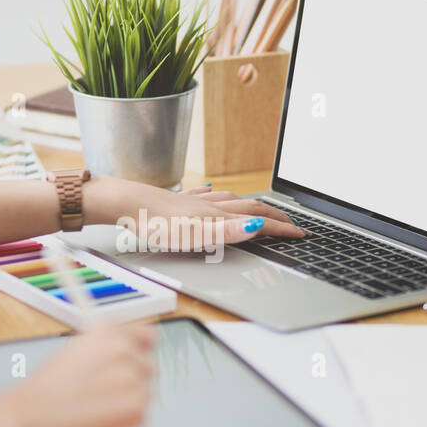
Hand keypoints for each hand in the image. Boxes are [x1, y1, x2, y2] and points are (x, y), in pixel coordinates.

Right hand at [0, 324, 155, 426]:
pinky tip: (99, 419)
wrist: (30, 413)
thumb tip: (129, 355)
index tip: (131, 364)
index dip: (139, 352)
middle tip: (103, 393)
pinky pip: (142, 416)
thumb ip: (106, 349)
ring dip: (128, 401)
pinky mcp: (136, 407)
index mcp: (109, 332)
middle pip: (149, 367)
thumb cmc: (46, 387)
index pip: (148, 336)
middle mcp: (125, 349)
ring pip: (146, 392)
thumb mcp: (75, 350)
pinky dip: (125, 422)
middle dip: (133, 380)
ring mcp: (133, 378)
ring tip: (96, 406)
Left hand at [84, 176, 304, 248]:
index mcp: (216, 215)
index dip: (281, 228)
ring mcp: (193, 201)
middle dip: (273, 215)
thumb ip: (226, 232)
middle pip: (249, 206)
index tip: (301, 233)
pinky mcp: (177, 200)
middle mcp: (208, 205)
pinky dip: (216, 195)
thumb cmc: (154, 222)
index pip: (258, 219)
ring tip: (261, 209)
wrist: (124, 203)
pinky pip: (204, 195)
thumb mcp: (193, 235)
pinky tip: (211, 192)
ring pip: (230, 199)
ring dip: (250, 204)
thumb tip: (257, 227)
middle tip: (289, 223)